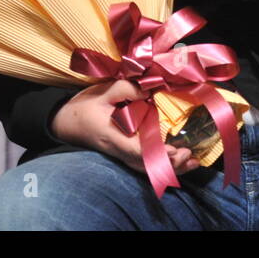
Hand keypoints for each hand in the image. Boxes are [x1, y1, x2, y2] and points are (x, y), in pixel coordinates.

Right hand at [50, 79, 200, 176]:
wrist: (64, 122)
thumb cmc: (83, 107)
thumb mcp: (102, 92)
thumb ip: (126, 89)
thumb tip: (151, 89)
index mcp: (113, 137)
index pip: (137, 151)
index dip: (157, 154)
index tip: (175, 150)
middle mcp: (119, 151)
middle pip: (147, 166)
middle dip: (170, 165)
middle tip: (189, 155)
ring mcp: (122, 155)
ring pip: (148, 168)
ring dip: (171, 168)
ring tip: (194, 162)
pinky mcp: (126, 153)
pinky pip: (146, 164)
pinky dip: (165, 164)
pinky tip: (183, 160)